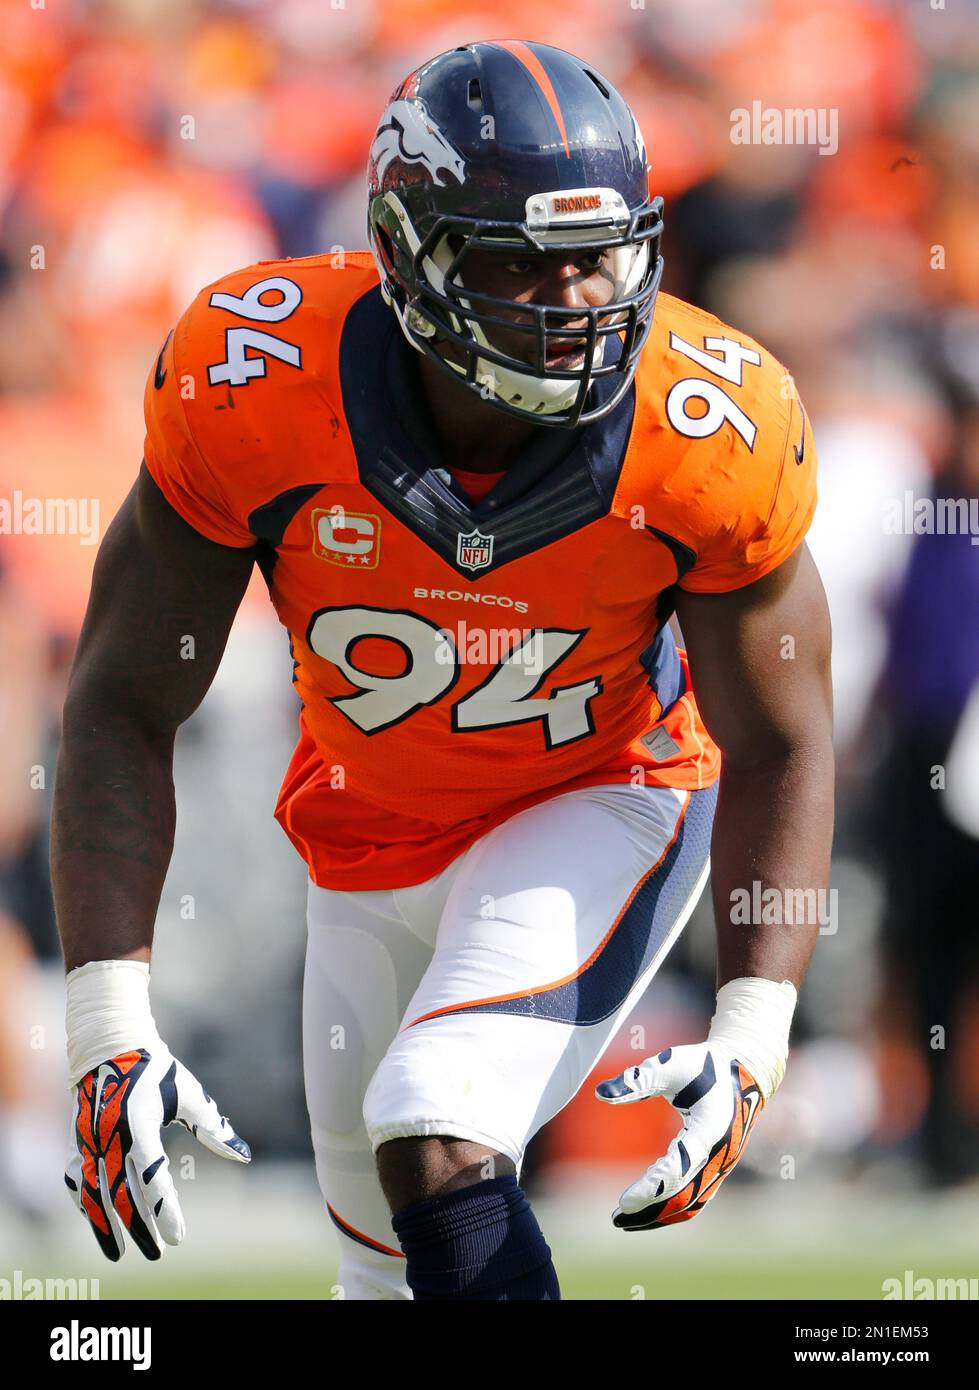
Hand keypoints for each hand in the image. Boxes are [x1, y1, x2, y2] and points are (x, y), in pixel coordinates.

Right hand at [65, 1043, 249, 1260]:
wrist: (110, 1046)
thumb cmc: (157, 1070)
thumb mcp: (190, 1094)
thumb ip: (214, 1127)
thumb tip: (245, 1154)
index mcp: (139, 1124)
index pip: (153, 1176)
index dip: (164, 1209)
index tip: (177, 1237)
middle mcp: (110, 1136)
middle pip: (122, 1193)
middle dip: (139, 1228)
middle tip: (156, 1254)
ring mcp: (89, 1140)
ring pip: (94, 1193)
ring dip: (105, 1225)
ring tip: (118, 1254)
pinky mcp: (78, 1140)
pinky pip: (78, 1179)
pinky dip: (85, 1203)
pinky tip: (96, 1220)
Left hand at [596, 1041, 762, 1230]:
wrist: (745, 1071)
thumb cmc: (704, 1064)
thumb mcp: (670, 1065)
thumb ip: (637, 1080)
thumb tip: (600, 1093)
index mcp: (710, 1130)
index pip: (678, 1170)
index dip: (650, 1189)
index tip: (624, 1201)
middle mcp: (721, 1155)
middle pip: (683, 1196)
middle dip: (650, 1211)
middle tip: (615, 1218)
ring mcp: (723, 1164)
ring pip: (691, 1203)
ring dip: (660, 1215)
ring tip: (625, 1220)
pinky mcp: (720, 1167)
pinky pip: (697, 1197)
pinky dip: (673, 1208)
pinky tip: (649, 1207)